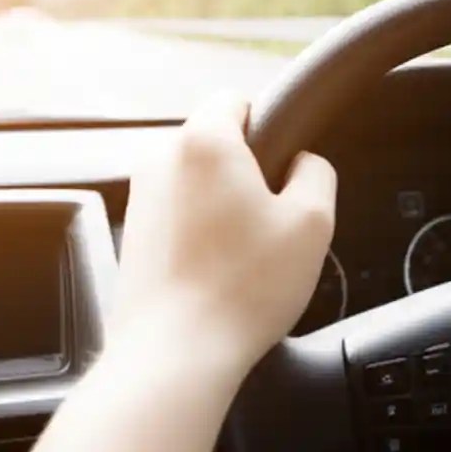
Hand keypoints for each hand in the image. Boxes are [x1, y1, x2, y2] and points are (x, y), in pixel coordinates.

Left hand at [114, 93, 336, 370]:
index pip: (238, 99)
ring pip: (196, 179)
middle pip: (216, 141)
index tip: (283, 170)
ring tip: (244, 252)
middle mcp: (161, 157)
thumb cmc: (244, 288)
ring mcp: (140, 196)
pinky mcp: (133, 233)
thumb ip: (316, 173)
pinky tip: (218, 270)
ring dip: (222, 202)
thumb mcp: (314, 222)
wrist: (176, 352)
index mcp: (204, 141)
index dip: (270, 127)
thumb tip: (303, 164)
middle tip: (272, 219)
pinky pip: (178, 212)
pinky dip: (199, 230)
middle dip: (246, 170)